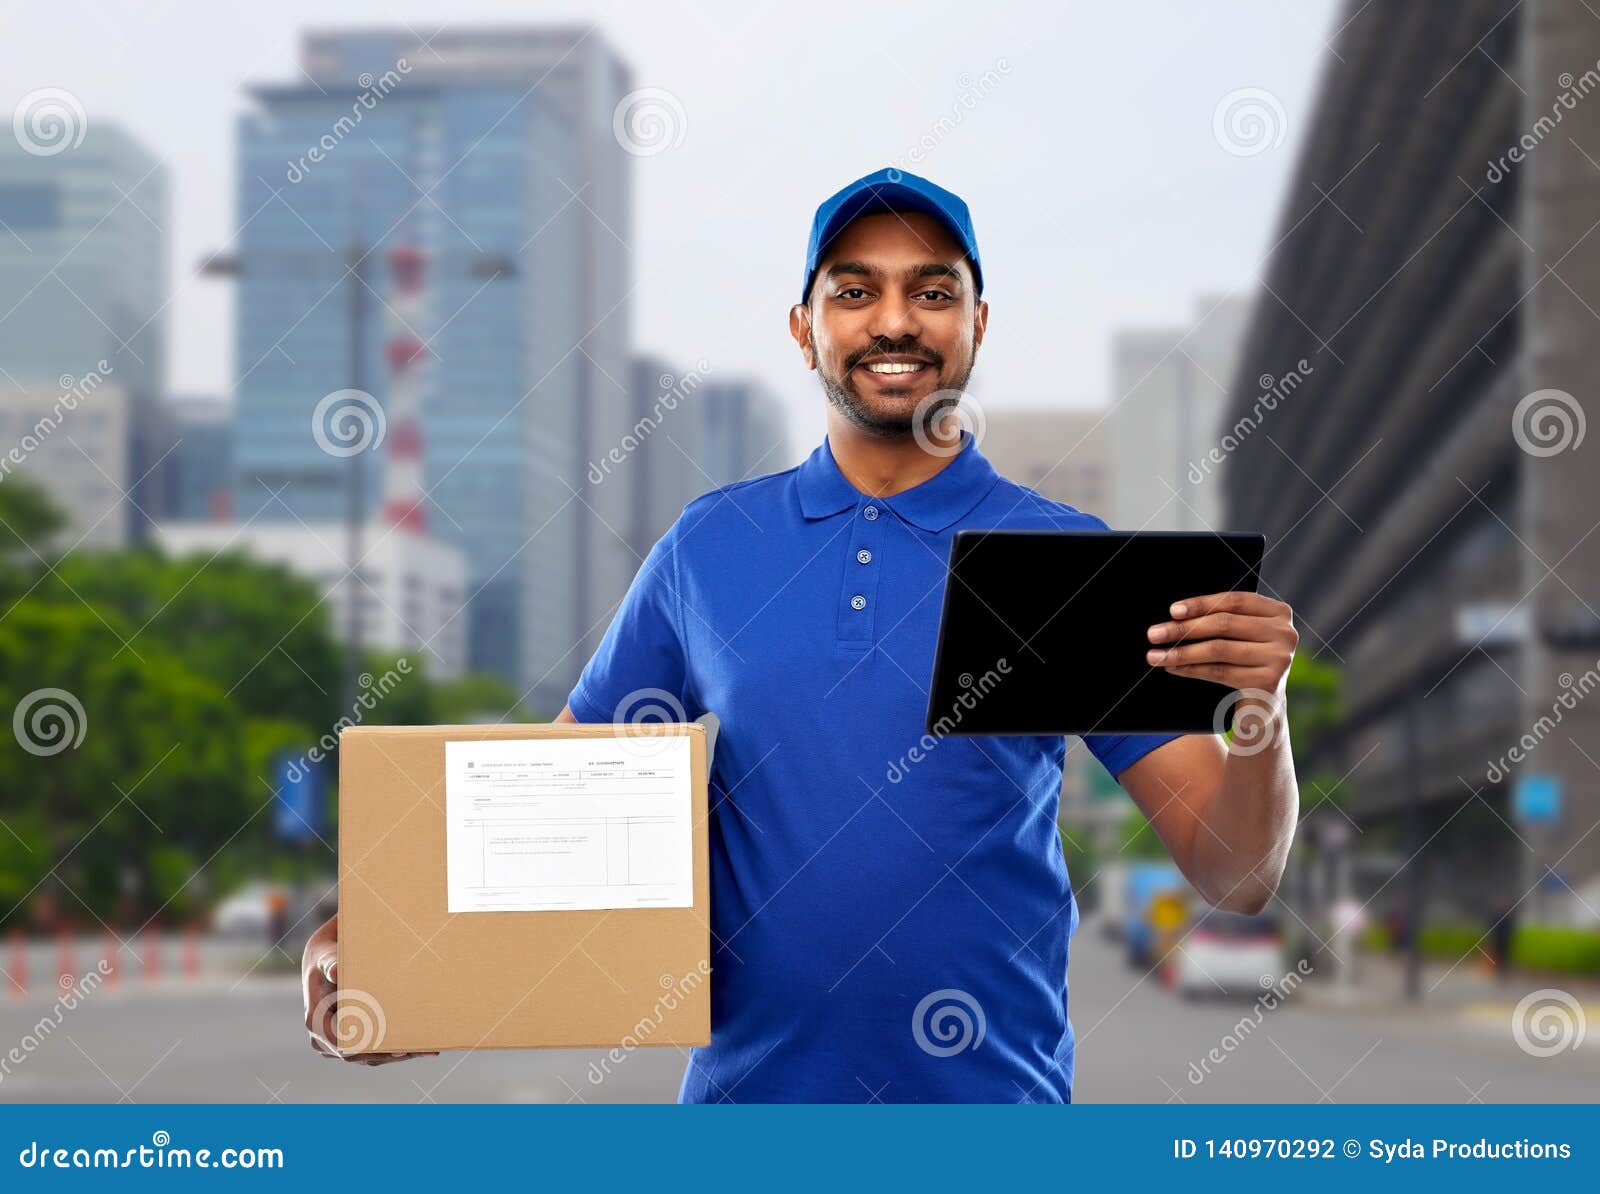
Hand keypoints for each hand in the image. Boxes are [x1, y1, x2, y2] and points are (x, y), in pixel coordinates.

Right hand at [302, 914, 436, 1065]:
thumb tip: (335, 971)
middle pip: (360, 1055)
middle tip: (421, 1049)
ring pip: (368, 1055)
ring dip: (397, 1054)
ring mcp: (336, 1042)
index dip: (372, 1050)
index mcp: (316, 1023)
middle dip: (391, 1054)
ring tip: (427, 1049)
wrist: (326, 960)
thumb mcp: (328, 958)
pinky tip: (419, 1044)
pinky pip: (371, 1049)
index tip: (397, 1050)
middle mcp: (323, 1039)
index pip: (346, 1047)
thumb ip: (331, 964)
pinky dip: (393, 1048)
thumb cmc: (328, 957)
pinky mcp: (350, 1039)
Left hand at [1144, 591, 1297, 695]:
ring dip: (1182, 652)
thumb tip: (1175, 614)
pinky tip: (1173, 667)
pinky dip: (1191, 669)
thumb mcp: (1241, 637)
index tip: (1172, 611)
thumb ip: (1222, 620)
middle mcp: (1285, 633)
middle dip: (1183, 629)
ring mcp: (1279, 658)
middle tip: (1153, 634)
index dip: (1201, 604)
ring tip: (1156, 655)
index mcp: (1278, 612)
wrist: (1264, 706)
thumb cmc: (1245, 662)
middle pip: (1224, 624)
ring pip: (1219, 649)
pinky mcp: (1268, 682)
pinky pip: (1220, 671)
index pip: (1234, 601)